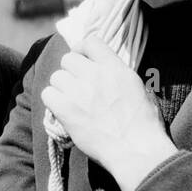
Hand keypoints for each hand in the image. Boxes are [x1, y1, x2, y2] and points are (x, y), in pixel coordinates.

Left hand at [40, 33, 177, 190]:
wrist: (135, 149)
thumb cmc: (144, 125)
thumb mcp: (139, 89)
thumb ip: (120, 75)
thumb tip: (108, 73)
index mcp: (115, 67)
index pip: (90, 41)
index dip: (82, 50)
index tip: (82, 60)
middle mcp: (95, 74)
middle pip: (68, 59)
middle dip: (71, 72)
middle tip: (77, 87)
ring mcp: (79, 91)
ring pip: (56, 76)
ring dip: (61, 88)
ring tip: (70, 101)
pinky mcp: (66, 109)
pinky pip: (47, 94)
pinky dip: (53, 102)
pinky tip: (62, 111)